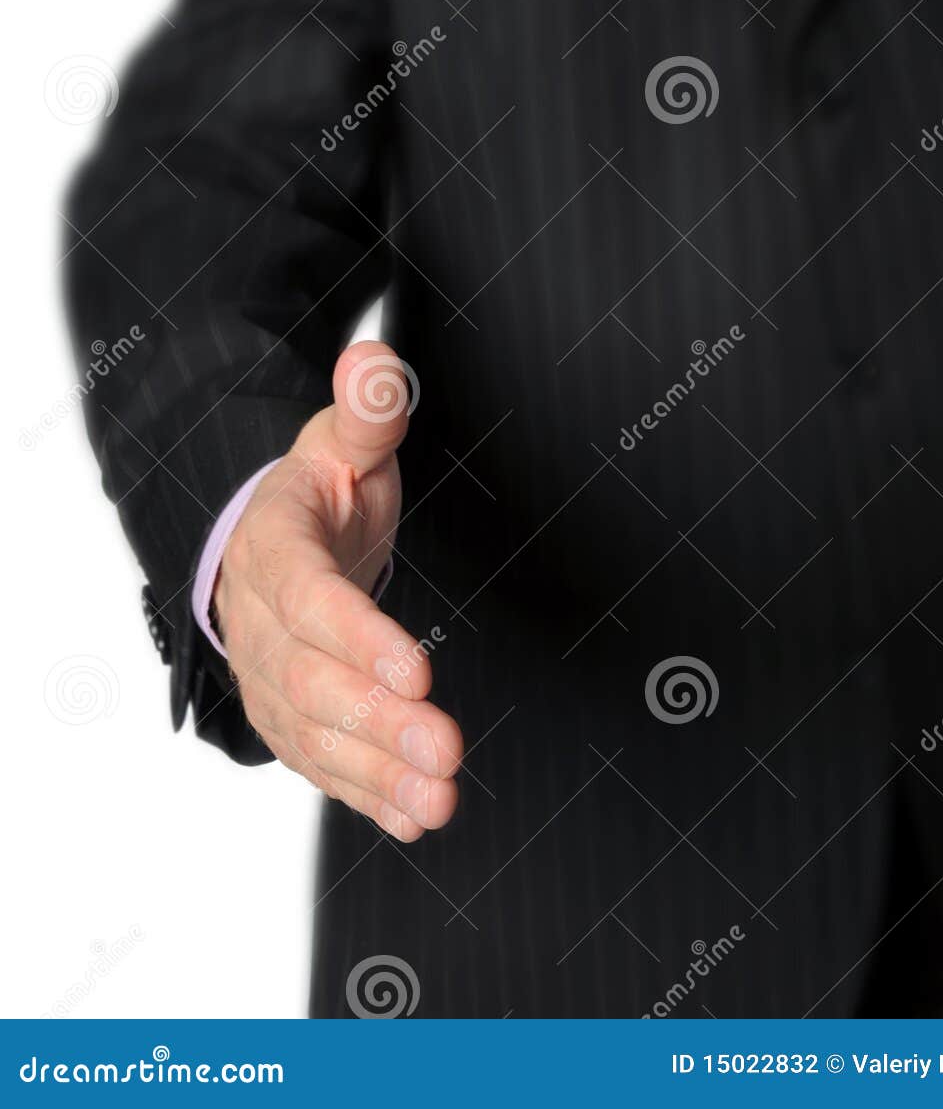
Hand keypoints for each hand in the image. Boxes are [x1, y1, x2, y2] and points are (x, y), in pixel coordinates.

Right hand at [214, 340, 462, 839]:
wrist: (270, 539)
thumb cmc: (318, 489)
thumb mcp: (343, 440)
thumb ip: (367, 410)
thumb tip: (374, 362)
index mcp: (272, 546)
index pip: (309, 599)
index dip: (358, 637)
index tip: (419, 671)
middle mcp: (258, 622)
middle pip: (311, 681)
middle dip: (379, 721)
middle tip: (447, 749)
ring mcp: (268, 676)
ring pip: (315, 734)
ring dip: (378, 773)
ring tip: (441, 799)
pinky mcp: (289, 717)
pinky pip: (320, 764)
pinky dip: (366, 795)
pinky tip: (415, 817)